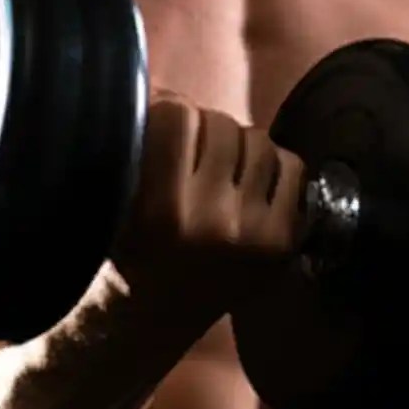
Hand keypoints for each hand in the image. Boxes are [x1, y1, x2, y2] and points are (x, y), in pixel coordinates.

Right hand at [111, 92, 307, 314]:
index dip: (167, 112)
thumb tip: (165, 86)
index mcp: (160, 210)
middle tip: (190, 156)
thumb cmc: (122, 252)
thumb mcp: (115, 197)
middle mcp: (211, 221)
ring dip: (238, 146)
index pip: (178, 115)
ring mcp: (252, 233)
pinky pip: (293, 168)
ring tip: (218, 174)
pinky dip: (272, 169)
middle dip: (203, 130)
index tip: (160, 127)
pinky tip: (247, 189)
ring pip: (259, 140)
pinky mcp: (282, 243)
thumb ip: (139, 142)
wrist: (147, 321)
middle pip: (221, 123)